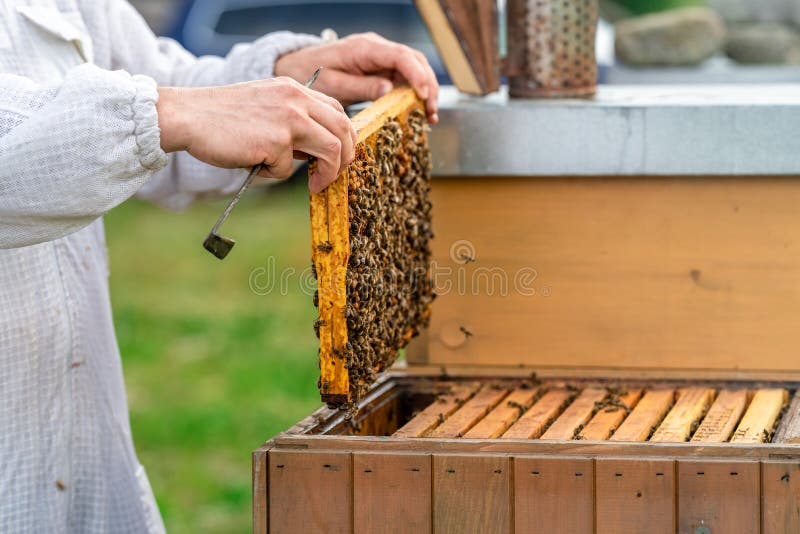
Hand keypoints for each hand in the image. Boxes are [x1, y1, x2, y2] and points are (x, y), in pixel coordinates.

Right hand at [157, 77, 355, 192]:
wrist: (188, 116)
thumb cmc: (222, 117)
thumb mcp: (266, 108)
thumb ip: (293, 122)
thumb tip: (317, 152)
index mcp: (294, 89)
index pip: (338, 110)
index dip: (345, 136)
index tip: (340, 156)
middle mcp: (296, 99)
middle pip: (343, 129)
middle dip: (346, 157)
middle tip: (336, 175)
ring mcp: (289, 119)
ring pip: (332, 149)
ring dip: (329, 172)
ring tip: (316, 185)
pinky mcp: (276, 141)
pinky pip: (288, 168)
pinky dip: (273, 174)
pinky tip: (253, 164)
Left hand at [275, 32, 438, 122]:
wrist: (300, 67)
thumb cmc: (313, 75)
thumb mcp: (334, 85)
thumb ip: (361, 86)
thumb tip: (389, 90)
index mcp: (364, 49)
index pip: (400, 56)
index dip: (416, 75)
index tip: (424, 95)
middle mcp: (377, 49)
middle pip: (414, 60)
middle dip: (428, 85)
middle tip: (431, 110)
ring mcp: (381, 57)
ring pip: (414, 68)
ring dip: (426, 90)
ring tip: (429, 115)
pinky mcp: (381, 68)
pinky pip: (404, 77)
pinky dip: (414, 93)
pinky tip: (419, 111)